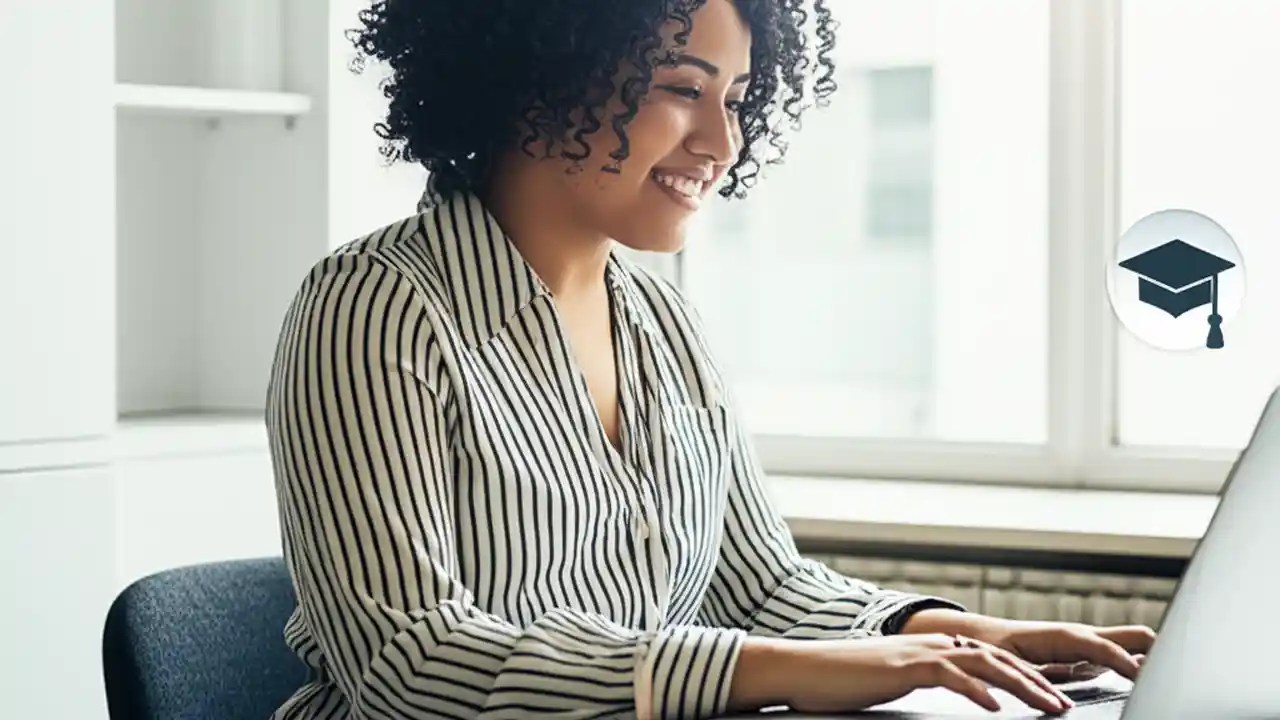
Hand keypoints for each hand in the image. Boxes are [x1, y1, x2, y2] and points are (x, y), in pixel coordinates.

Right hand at [773, 633, 1075, 714]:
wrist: (804, 668)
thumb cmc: (842, 682)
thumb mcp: (893, 682)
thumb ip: (921, 683)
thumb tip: (947, 694)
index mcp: (934, 650)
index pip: (992, 660)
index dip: (1027, 677)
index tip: (1054, 696)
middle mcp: (934, 646)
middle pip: (999, 659)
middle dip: (1038, 682)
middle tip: (1068, 705)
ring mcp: (920, 654)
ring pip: (985, 664)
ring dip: (1023, 686)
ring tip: (1050, 707)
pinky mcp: (905, 667)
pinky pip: (949, 676)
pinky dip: (976, 691)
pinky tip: (996, 708)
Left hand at [976, 619, 1155, 681]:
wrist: (986, 639)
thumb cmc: (996, 648)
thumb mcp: (1012, 666)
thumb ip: (1036, 681)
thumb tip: (1056, 703)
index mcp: (1066, 636)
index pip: (1104, 647)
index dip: (1123, 661)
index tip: (1140, 675)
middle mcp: (1085, 638)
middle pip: (1136, 637)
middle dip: (1158, 649)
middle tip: (1173, 673)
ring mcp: (1092, 647)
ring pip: (1135, 645)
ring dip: (1153, 658)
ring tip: (1169, 679)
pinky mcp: (1091, 657)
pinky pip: (1123, 659)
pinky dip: (1139, 667)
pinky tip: (1147, 682)